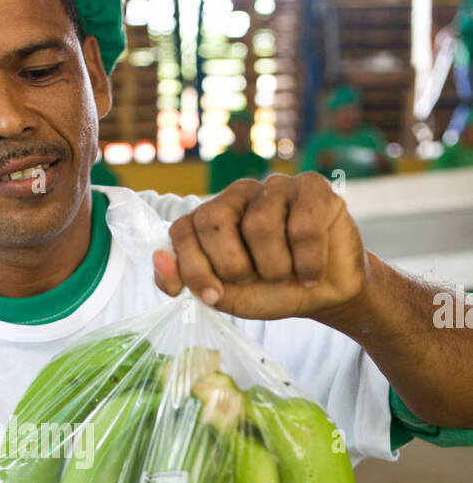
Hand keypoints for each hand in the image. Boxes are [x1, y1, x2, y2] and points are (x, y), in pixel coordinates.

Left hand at [153, 172, 369, 321]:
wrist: (324, 295)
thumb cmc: (272, 291)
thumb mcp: (227, 296)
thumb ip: (190, 282)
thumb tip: (158, 259)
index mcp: (211, 217)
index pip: (182, 229)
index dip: (194, 267)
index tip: (214, 295)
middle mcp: (239, 195)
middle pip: (214, 221)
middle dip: (234, 266)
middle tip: (256, 280)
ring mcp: (275, 186)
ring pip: (260, 225)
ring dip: (275, 268)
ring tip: (287, 274)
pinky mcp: (313, 188)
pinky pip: (302, 226)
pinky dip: (308, 262)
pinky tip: (312, 272)